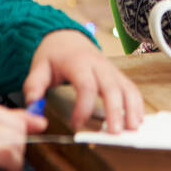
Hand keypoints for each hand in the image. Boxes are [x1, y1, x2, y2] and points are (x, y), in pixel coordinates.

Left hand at [23, 28, 144, 133]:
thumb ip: (34, 86)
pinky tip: (137, 120)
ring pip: (126, 87)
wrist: (67, 38)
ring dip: (132, 108)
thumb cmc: (53, 55)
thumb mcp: (39, 67)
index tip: (76, 125)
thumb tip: (33, 106)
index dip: (83, 107)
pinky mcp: (117, 75)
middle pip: (111, 87)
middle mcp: (99, 65)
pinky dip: (136, 104)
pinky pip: (131, 88)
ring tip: (132, 129)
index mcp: (78, 62)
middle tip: (114, 133)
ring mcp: (111, 69)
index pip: (86, 85)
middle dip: (115, 111)